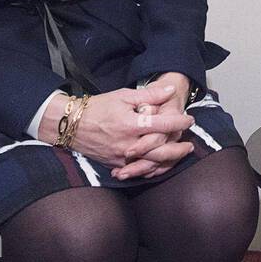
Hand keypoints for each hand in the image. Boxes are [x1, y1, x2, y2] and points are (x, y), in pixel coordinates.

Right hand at [40, 83, 193, 172]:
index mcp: (131, 124)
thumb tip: (169, 91)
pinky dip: (151, 169)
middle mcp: (127, 143)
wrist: (70, 124)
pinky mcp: (114, 163)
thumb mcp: (123, 96)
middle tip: (190, 146)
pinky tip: (161, 165)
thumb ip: (149, 95)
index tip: (189, 119)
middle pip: (159, 151)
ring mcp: (120, 156)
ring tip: (179, 156)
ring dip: (168, 161)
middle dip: (178, 149)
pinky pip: (136, 170)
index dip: (179, 122)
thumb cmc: (98, 107)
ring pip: (150, 164)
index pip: (162, 125)